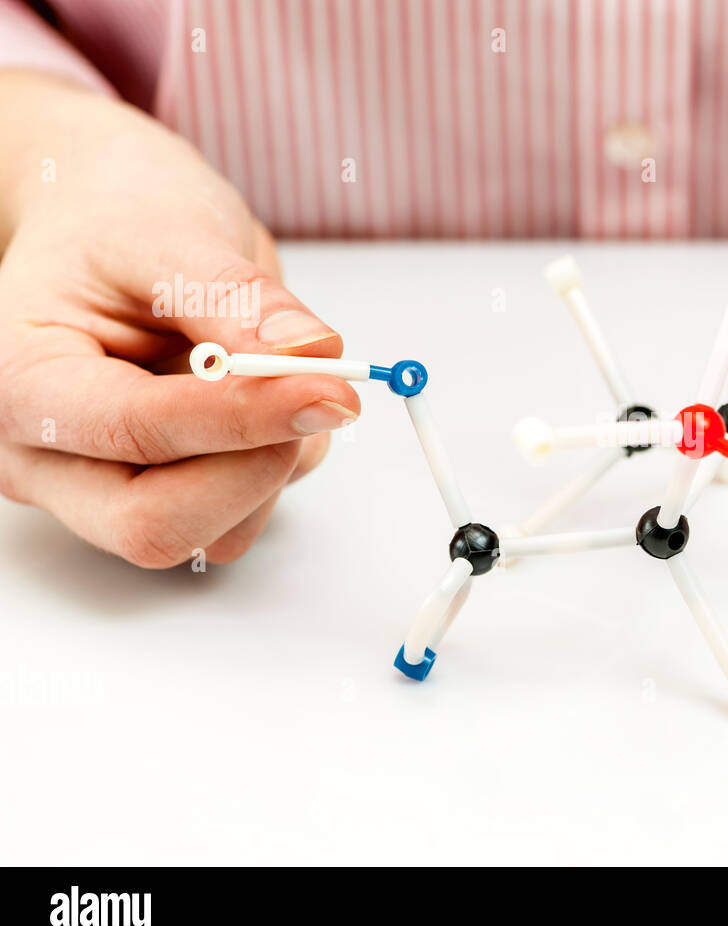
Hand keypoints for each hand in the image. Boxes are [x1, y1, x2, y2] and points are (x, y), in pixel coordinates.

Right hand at [0, 72, 361, 566]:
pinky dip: (280, 461)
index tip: (326, 389)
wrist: (109, 220)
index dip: (242, 417)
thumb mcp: (173, 234)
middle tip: (313, 390)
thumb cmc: (116, 219)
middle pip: (157, 527)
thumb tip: (314, 357)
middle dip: (254, 466)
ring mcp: (106, 491)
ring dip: (275, 461)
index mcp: (25, 384)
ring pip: (216, 532)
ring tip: (267, 367)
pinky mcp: (168, 500)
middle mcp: (50, 459)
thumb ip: (240, 301)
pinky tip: (260, 395)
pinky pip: (245, 517)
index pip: (136, 431)